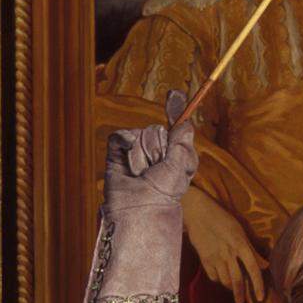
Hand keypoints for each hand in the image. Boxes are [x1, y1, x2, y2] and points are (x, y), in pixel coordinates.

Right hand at [104, 88, 197, 208]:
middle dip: (159, 151)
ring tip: (142, 175)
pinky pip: (122, 135)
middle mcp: (154, 148)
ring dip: (144, 156)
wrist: (140, 208)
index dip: (176, 110)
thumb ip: (182, 142)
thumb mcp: (181, 167)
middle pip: (157, 131)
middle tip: (157, 170)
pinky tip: (129, 161)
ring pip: (141, 135)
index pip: (175, 127)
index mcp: (174, 151)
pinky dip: (125, 144)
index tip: (174, 95)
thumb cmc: (164, 193)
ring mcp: (135, 149)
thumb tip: (185, 122)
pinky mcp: (117, 151)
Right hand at [183, 184, 266, 302]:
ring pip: (224, 279)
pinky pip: (212, 275)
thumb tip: (265, 265)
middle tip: (241, 302)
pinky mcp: (204, 258)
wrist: (198, 211)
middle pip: (237, 279)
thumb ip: (252, 250)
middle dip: (239, 294)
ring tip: (231, 287)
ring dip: (229, 286)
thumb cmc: (222, 218)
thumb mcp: (240, 231)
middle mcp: (229, 253)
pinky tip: (219, 277)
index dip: (258, 285)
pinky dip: (217, 279)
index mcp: (240, 245)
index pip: (253, 269)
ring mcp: (215, 257)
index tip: (260, 297)